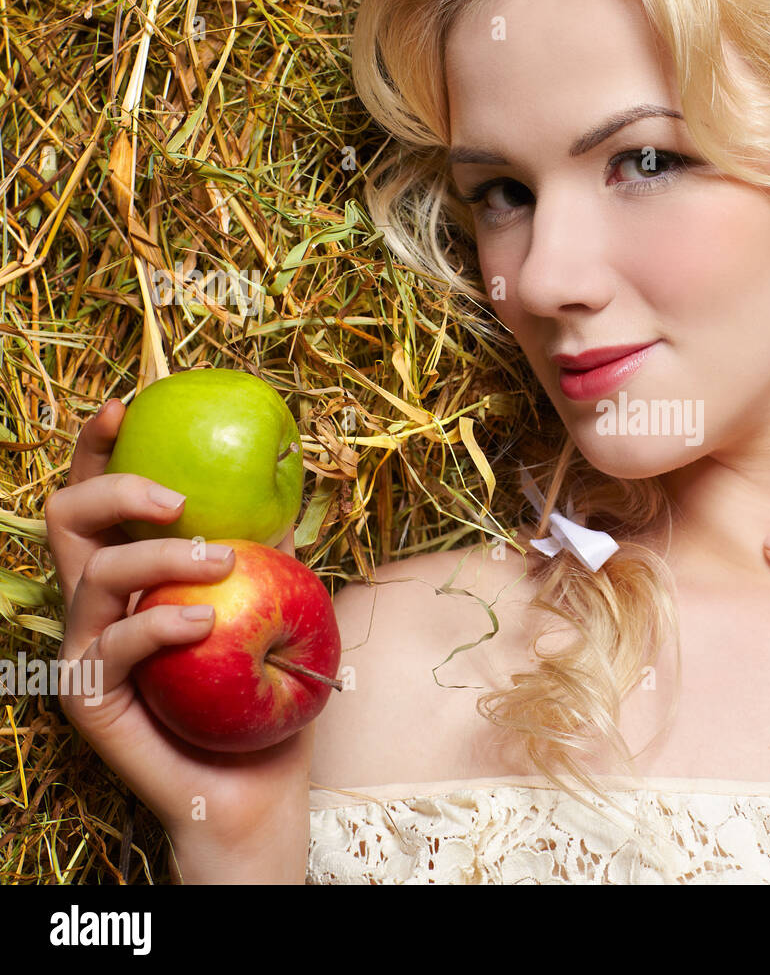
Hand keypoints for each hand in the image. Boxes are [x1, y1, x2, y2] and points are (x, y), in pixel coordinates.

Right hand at [46, 399, 310, 871]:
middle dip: (116, 487)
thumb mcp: (277, 609)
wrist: (256, 783)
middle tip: (180, 498)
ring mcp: (85, 649)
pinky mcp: (89, 697)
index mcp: (132, 571)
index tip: (131, 404)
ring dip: (160, 556)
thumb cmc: (265, 696)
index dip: (100, 444)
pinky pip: (114, 646)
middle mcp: (96, 603)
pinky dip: (160, 624)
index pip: (100, 497)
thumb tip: (285, 485)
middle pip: (65, 517)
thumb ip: (266, 551)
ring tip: (224, 563)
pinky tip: (205, 622)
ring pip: (93, 574)